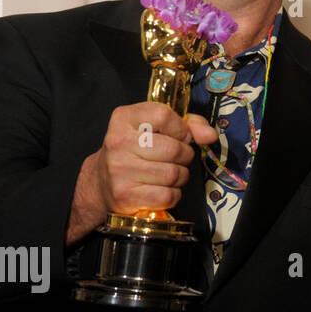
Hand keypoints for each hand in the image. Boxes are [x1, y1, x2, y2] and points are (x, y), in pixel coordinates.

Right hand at [67, 103, 217, 244]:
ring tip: (168, 173)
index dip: (181, 128)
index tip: (181, 136)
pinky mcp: (125, 195)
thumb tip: (209, 135)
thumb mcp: (155, 128)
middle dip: (184, 155)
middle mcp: (118, 143)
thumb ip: (188, 124)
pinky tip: (161, 188)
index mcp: (124, 119)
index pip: (164, 116)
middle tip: (176, 158)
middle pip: (174, 149)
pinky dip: (172, 194)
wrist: (101, 182)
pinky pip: (167, 195)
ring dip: (180, 176)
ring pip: (173, 174)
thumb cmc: (135, 151)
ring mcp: (120, 170)